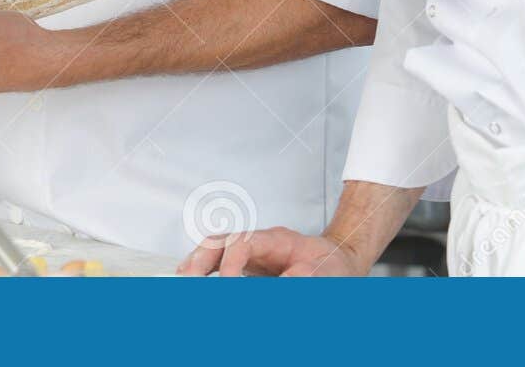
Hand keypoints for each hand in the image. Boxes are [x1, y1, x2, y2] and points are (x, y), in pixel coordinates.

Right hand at [177, 228, 368, 276]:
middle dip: (202, 258)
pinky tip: (190, 277)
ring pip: (215, 249)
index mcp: (277, 240)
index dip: (230, 264)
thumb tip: (275, 284)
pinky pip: (218, 261)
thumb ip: (298, 280)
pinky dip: (202, 268)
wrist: (341, 262)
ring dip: (197, 263)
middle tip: (190, 279)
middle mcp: (259, 243)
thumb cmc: (333, 266)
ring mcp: (251, 253)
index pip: (244, 244)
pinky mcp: (247, 266)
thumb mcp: (322, 274)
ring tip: (183, 279)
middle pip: (222, 241)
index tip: (226, 283)